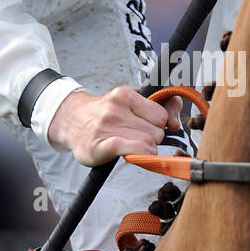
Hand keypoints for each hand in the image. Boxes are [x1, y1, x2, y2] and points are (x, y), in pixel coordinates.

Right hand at [47, 86, 182, 165]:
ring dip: (145, 149)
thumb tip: (178, 109)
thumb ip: (159, 103)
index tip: (149, 127)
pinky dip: (140, 154)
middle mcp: (116, 108)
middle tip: (138, 138)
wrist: (71, 121)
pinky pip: (131, 149)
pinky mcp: (100, 145)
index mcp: (125, 95)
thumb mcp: (130, 101)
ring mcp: (107, 127)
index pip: (161, 115)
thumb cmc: (105, 114)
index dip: (159, 125)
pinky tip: (136, 155)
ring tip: (131, 145)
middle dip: (152, 138)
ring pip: (148, 143)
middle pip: (157, 132)